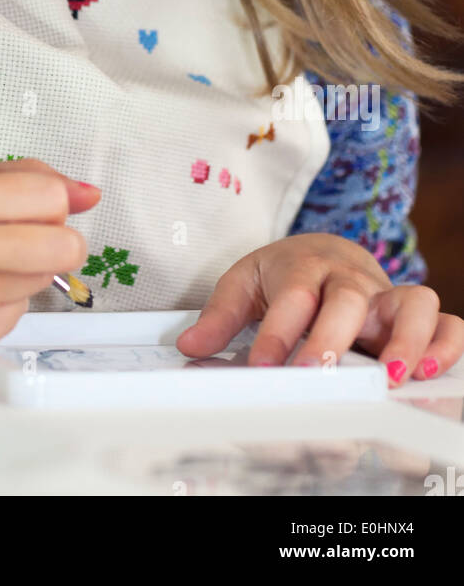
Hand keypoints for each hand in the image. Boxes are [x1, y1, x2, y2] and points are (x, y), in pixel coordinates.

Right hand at [0, 157, 100, 362]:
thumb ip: (14, 179)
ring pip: (45, 278)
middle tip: (31, 234)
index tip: (41, 205)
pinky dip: (6, 298)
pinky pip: (19, 311)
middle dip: (60, 238)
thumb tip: (86, 191)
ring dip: (29, 268)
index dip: (55, 200)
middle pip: (64, 244)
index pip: (49, 195)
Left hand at [175, 233, 463, 386]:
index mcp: (303, 267)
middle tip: (315, 372)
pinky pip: (445, 322)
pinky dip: (444, 345)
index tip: (261, 367)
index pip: (292, 297)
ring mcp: (385, 296)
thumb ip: (221, 317)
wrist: (326, 250)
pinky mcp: (411, 314)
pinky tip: (427, 372)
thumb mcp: (246, 283)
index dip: (278, 333)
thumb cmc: (285, 273)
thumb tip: (189, 345)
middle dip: (332, 337)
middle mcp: (349, 279)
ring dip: (404, 339)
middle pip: (347, 299)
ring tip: (389, 376)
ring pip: (411, 304)